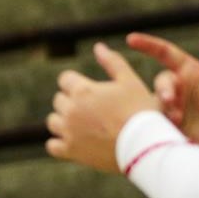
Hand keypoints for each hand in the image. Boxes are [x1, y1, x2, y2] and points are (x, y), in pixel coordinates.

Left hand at [47, 43, 159, 172]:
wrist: (146, 146)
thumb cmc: (141, 110)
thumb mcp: (130, 81)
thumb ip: (112, 62)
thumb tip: (98, 46)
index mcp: (82, 90)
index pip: (65, 79)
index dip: (76, 82)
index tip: (89, 90)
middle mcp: (70, 110)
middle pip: (59, 100)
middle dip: (72, 101)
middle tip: (92, 108)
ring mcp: (68, 131)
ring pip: (53, 121)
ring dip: (64, 121)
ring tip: (84, 124)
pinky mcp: (70, 151)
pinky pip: (52, 145)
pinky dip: (60, 143)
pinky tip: (74, 141)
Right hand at [128, 25, 198, 148]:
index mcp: (191, 72)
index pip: (165, 53)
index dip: (147, 45)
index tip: (131, 39)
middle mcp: (180, 87)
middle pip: (161, 80)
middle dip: (164, 89)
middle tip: (171, 101)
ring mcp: (172, 105)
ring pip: (155, 100)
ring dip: (164, 107)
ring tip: (178, 119)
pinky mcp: (166, 122)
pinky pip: (154, 117)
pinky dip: (160, 120)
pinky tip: (172, 127)